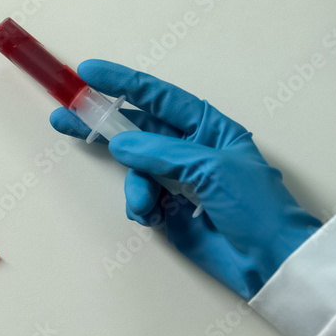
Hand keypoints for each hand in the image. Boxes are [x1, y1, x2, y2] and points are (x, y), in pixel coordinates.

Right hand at [50, 59, 320, 297]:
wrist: (271, 262)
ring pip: (134, 169)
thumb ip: (162, 152)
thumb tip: (121, 144)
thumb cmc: (254, 207)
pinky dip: (140, 206)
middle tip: (64, 118)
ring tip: (148, 204)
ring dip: (135, 185)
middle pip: (136, 128)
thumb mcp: (211, 168)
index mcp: (208, 127)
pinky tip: (154, 217)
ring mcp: (177, 180)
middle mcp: (189, 149)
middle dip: (102, 125)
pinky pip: (138, 198)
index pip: (159, 97)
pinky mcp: (169, 211)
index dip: (123, 82)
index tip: (87, 73)